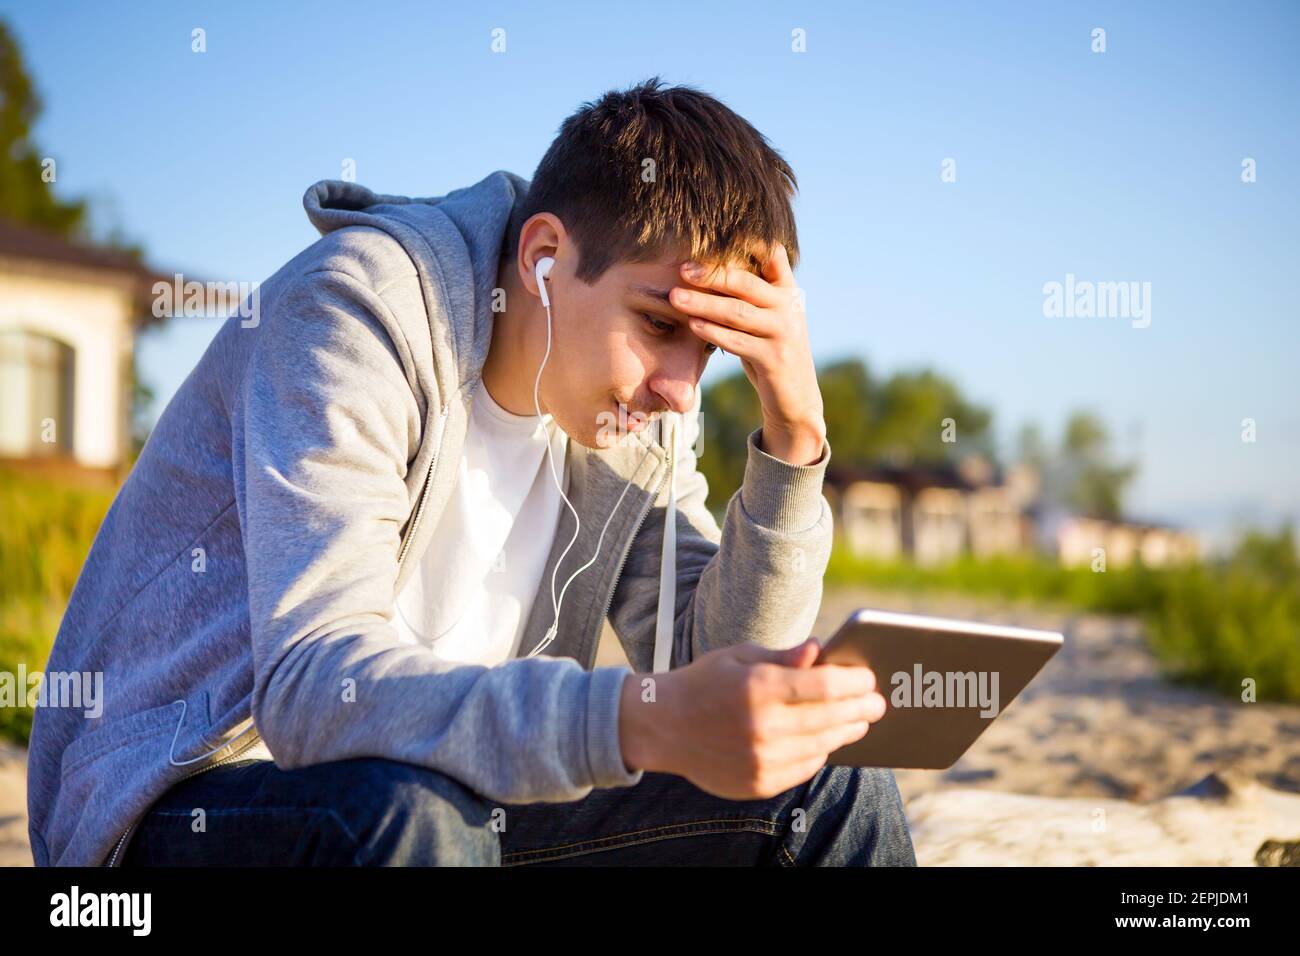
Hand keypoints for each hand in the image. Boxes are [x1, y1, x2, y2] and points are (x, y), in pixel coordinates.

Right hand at [619, 638, 886, 799]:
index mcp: (757, 687)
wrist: (662, 726)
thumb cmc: (705, 682)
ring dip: (845, 732)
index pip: (824, 685)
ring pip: (822, 746)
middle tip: (877, 704)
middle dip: (860, 709)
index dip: (855, 682)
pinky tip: (826, 741)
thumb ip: (784, 657)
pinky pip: (803, 768)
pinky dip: (820, 753)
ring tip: (857, 722)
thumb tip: (820, 650)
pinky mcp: (758, 783)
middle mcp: (761, 726)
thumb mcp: (741, 656)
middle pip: (830, 718)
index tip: (869, 679)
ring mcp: (760, 759)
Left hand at [671, 243, 825, 464]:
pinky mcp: (774, 359)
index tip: (714, 235)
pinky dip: (713, 332)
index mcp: (787, 290)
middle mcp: (788, 306)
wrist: (795, 396)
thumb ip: (749, 293)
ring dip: (703, 303)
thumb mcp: (766, 317)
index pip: (772, 255)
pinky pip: (738, 341)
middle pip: (746, 283)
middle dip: (711, 274)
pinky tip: (692, 325)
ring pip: (737, 312)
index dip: (749, 241)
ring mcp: (783, 332)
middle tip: (683, 269)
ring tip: (676, 297)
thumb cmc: (771, 350)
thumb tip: (706, 268)